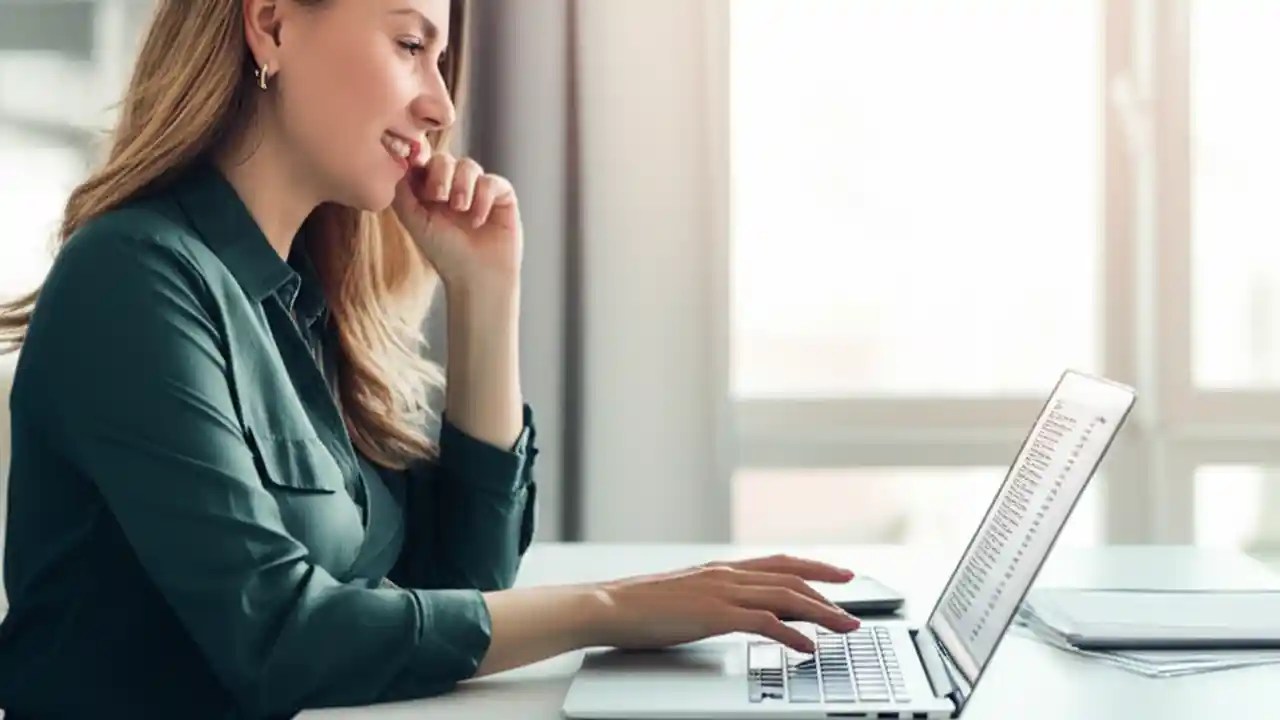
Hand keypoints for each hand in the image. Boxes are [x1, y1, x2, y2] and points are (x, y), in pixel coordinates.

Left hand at [393, 149, 522, 289]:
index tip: (416, 166)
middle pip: (444, 158)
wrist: (477, 276)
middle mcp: (454, 186)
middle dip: (440, 173)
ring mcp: (478, 189)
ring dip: (462, 186)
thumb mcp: (414, 222)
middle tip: (438, 197)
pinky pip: (491, 181)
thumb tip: (397, 164)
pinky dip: (483, 198)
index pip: (423, 161)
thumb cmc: (445, 253)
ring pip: (468, 165)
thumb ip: (402, 193)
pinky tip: (478, 221)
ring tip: (460, 209)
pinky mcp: (501, 195)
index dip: (419, 159)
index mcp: (430, 190)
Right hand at [586, 554, 860, 653]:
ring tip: (845, 629)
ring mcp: (722, 592)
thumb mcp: (686, 596)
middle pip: (791, 579)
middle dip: (828, 594)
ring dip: (822, 614)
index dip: (814, 568)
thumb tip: (737, 610)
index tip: (840, 575)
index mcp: (721, 569)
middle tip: (854, 612)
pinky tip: (807, 647)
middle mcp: (727, 575)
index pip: (779, 563)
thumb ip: (714, 597)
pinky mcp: (714, 614)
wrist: (609, 605)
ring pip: (786, 597)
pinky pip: (764, 623)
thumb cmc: (640, 605)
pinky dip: (791, 634)